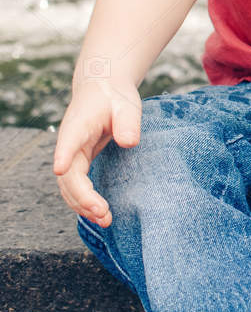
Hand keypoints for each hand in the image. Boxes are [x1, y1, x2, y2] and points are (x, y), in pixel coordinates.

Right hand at [53, 70, 143, 226]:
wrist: (102, 90)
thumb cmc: (114, 97)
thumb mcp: (126, 104)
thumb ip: (127, 122)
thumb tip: (129, 143)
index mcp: (78, 125)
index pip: (68, 141)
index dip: (64, 154)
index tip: (60, 168)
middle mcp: (69, 143)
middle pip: (69, 175)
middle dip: (83, 196)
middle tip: (103, 213)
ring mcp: (72, 155)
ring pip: (70, 186)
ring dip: (84, 205)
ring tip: (105, 221)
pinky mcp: (79, 162)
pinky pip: (77, 186)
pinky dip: (85, 202)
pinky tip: (100, 215)